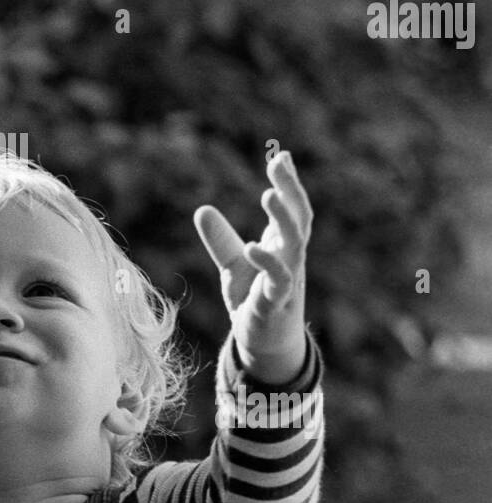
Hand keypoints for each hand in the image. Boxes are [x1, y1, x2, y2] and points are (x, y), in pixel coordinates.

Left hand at [193, 151, 312, 384]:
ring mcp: (287, 280)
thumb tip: (203, 209)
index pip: (293, 210)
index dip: (289, 184)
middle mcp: (291, 259)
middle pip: (299, 219)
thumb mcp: (234, 266)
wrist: (265, 345)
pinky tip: (253, 245)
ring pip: (294, 245)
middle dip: (291, 191)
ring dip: (283, 218)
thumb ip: (221, 239)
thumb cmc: (254, 300)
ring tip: (268, 194)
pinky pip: (278, 279)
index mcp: (284, 246)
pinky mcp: (276, 303)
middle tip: (279, 164)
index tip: (282, 157)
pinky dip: (268, 261)